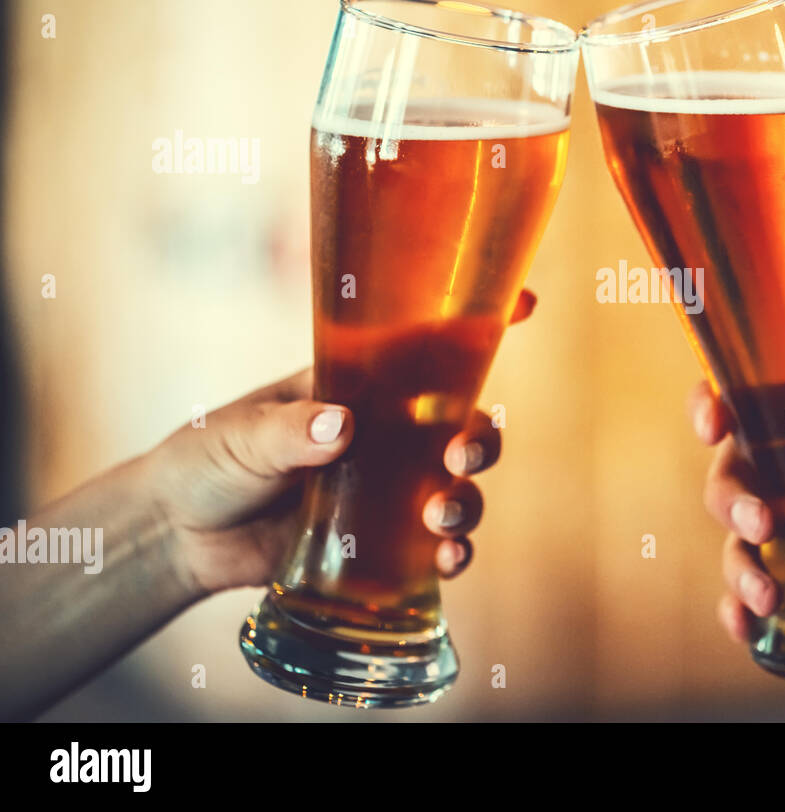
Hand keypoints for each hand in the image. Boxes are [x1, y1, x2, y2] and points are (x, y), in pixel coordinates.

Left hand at [143, 289, 537, 597]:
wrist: (178, 535)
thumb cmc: (206, 459)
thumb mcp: (241, 435)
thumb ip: (290, 430)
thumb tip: (342, 425)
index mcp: (357, 385)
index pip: (426, 345)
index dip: (480, 322)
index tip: (528, 303)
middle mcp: (385, 434)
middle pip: (462, 423)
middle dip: (480, 436)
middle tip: (461, 455)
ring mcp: (386, 489)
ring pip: (458, 486)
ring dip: (467, 499)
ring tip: (439, 517)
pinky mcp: (379, 543)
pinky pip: (435, 547)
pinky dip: (454, 552)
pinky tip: (447, 560)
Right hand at [690, 370, 784, 655]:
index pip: (773, 389)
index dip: (727, 399)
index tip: (714, 425)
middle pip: (744, 466)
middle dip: (733, 495)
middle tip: (759, 524)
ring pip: (748, 531)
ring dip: (738, 560)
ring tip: (763, 597)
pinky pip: (773, 583)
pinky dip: (748, 604)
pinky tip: (747, 626)